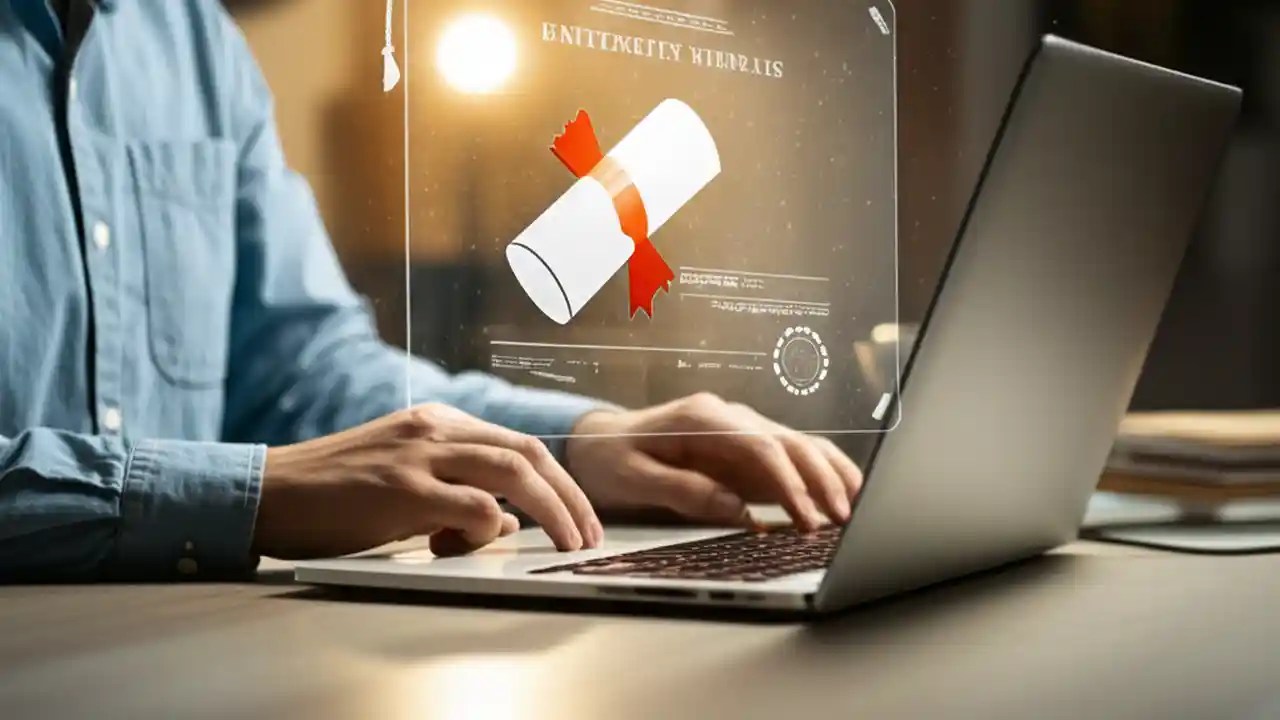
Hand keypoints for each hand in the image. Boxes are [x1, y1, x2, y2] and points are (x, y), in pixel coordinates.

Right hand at [253, 403, 601, 559]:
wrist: (268, 492)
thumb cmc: (333, 495)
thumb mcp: (404, 484)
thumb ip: (456, 494)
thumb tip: (505, 524)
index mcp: (439, 422)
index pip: (519, 445)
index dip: (559, 481)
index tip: (580, 515)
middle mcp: (436, 429)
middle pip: (528, 453)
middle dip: (570, 496)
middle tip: (589, 534)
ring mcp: (419, 454)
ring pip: (512, 472)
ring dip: (552, 510)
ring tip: (567, 543)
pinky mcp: (400, 488)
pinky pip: (472, 505)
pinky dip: (488, 528)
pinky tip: (471, 545)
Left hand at [565, 394, 862, 530]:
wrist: (596, 440)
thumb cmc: (609, 457)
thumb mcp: (633, 477)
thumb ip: (684, 490)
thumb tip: (737, 507)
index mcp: (701, 418)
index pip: (760, 444)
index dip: (788, 480)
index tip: (805, 514)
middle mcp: (728, 418)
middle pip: (789, 441)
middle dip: (820, 479)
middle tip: (841, 518)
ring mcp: (740, 432)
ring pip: (798, 446)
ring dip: (828, 475)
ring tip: (852, 509)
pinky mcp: (744, 450)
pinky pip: (788, 460)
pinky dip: (816, 477)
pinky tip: (835, 500)